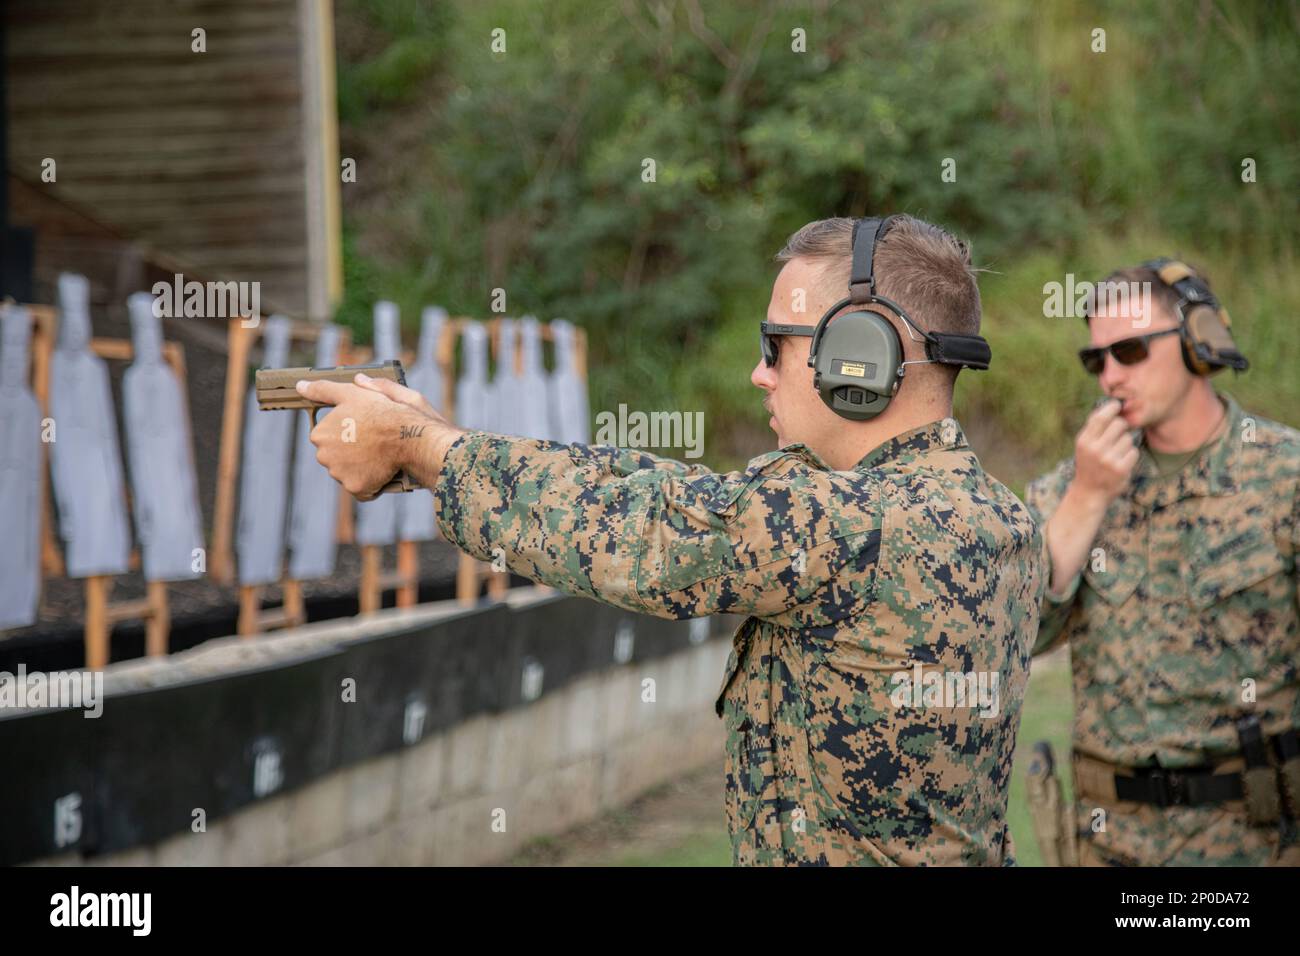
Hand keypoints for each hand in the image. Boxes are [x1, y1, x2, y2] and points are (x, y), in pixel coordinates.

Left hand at [297, 373, 459, 497]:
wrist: (408, 435)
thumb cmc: (382, 411)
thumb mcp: (351, 393)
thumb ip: (323, 390)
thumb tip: (301, 386)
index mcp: (320, 434)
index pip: (328, 438)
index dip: (347, 433)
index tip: (363, 428)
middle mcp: (324, 456)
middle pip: (337, 458)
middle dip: (352, 453)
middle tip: (373, 442)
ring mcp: (340, 474)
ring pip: (349, 474)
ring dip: (362, 469)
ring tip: (379, 456)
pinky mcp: (357, 488)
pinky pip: (362, 490)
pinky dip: (372, 484)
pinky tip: (383, 471)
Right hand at [1071, 398, 1138, 507]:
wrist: (1090, 492)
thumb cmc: (1089, 464)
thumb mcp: (1084, 446)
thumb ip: (1094, 428)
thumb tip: (1111, 406)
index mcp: (1084, 441)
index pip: (1101, 417)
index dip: (1112, 408)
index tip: (1117, 406)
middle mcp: (1095, 449)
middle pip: (1119, 424)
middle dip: (1122, 427)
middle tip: (1118, 435)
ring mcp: (1108, 459)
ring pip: (1128, 438)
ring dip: (1126, 444)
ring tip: (1116, 453)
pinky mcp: (1121, 469)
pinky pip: (1134, 452)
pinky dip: (1130, 455)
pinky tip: (1122, 462)